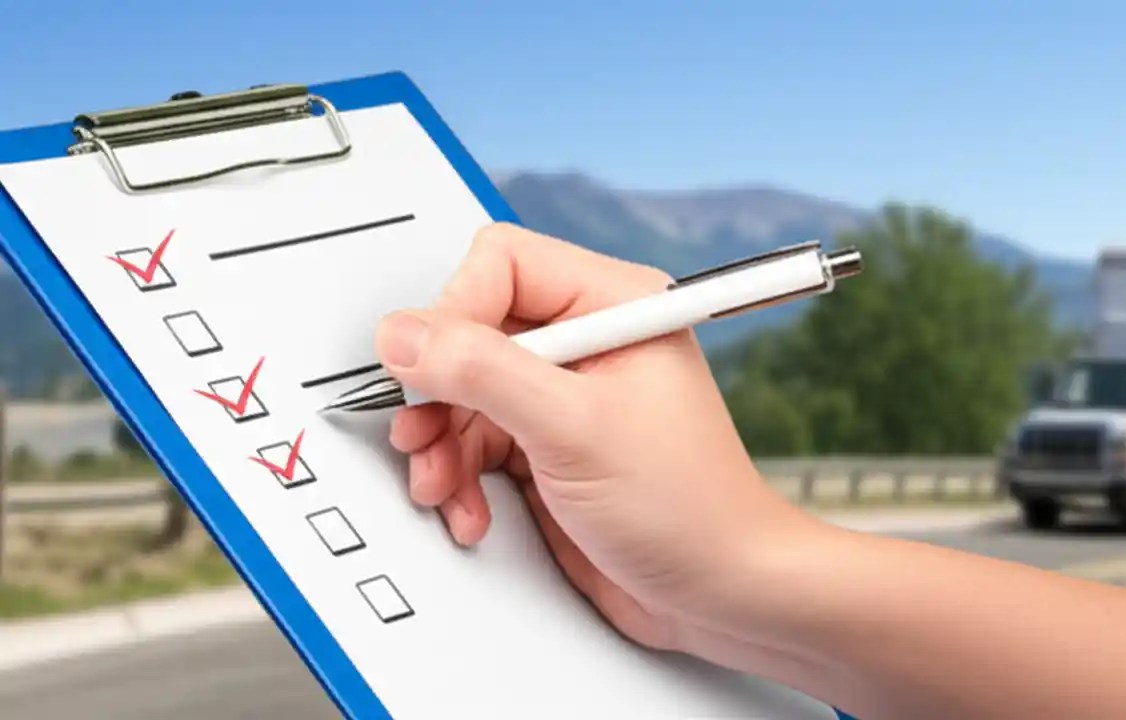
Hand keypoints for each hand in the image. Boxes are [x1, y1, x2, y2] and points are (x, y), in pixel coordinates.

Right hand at [374, 223, 822, 675]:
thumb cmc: (686, 507)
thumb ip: (484, 372)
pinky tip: (471, 510)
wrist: (718, 592)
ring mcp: (566, 396)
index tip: (429, 368)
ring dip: (443, 442)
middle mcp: (587, 341)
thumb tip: (405, 334)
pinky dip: (461, 476)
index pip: (502, 264)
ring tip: (443, 486)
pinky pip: (478, 440)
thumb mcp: (574, 429)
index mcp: (613, 305)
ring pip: (465, 391)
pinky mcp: (550, 446)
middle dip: (441, 391)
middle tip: (424, 434)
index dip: (454, 311)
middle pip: (472, 330)